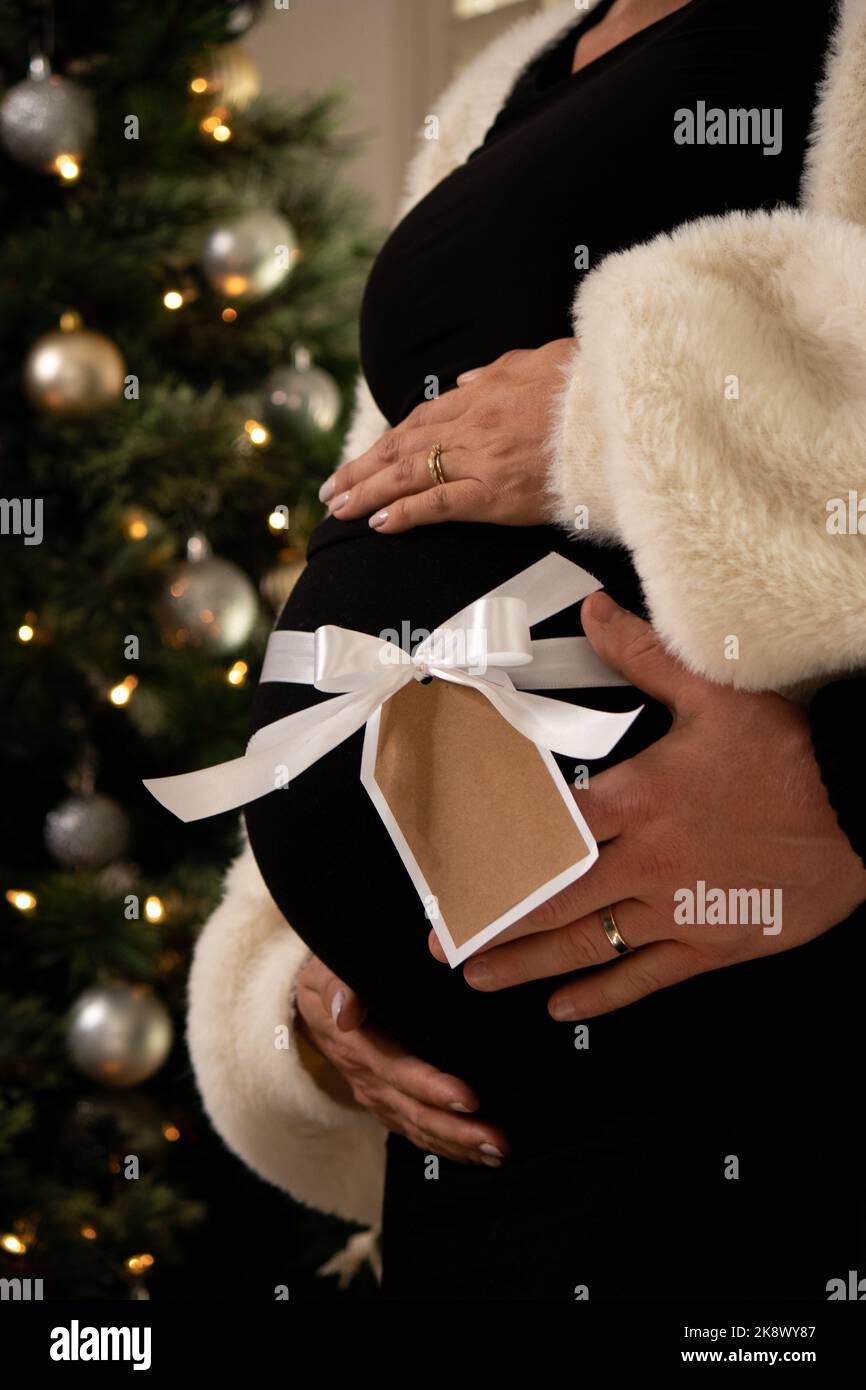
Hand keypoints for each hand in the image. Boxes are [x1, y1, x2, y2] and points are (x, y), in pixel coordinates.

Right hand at [295, 955, 508, 1165]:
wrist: (310, 1010)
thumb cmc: (330, 980)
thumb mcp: (325, 974)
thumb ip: (337, 987)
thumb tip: (346, 1011)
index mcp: (360, 1047)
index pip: (399, 1071)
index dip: (433, 1088)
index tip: (469, 1099)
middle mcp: (370, 1081)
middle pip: (416, 1112)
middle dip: (458, 1130)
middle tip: (498, 1141)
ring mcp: (378, 1098)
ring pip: (420, 1129)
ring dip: (459, 1145)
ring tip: (499, 1152)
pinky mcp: (388, 1106)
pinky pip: (417, 1133)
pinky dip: (448, 1148)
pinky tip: (480, 1156)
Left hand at [317, 339, 577, 531]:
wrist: (621, 415)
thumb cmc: (590, 389)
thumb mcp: (541, 360)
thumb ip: (497, 371)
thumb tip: (461, 382)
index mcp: (482, 393)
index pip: (421, 419)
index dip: (388, 440)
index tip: (365, 457)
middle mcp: (471, 425)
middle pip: (402, 447)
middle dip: (361, 469)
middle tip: (330, 488)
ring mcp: (479, 461)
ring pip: (408, 475)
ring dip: (367, 491)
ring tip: (337, 507)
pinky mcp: (494, 495)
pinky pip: (437, 505)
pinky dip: (403, 513)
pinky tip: (377, 523)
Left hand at [430, 592, 865, 1017]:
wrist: (864, 811)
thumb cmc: (791, 755)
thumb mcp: (717, 693)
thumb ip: (645, 655)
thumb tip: (594, 612)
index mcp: (638, 800)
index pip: (544, 829)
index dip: (491, 848)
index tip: (448, 865)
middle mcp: (647, 863)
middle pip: (552, 898)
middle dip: (492, 922)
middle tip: (443, 943)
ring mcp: (679, 911)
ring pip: (588, 945)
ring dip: (529, 963)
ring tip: (480, 977)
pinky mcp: (713, 945)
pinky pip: (647, 978)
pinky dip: (604, 994)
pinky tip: (565, 1007)